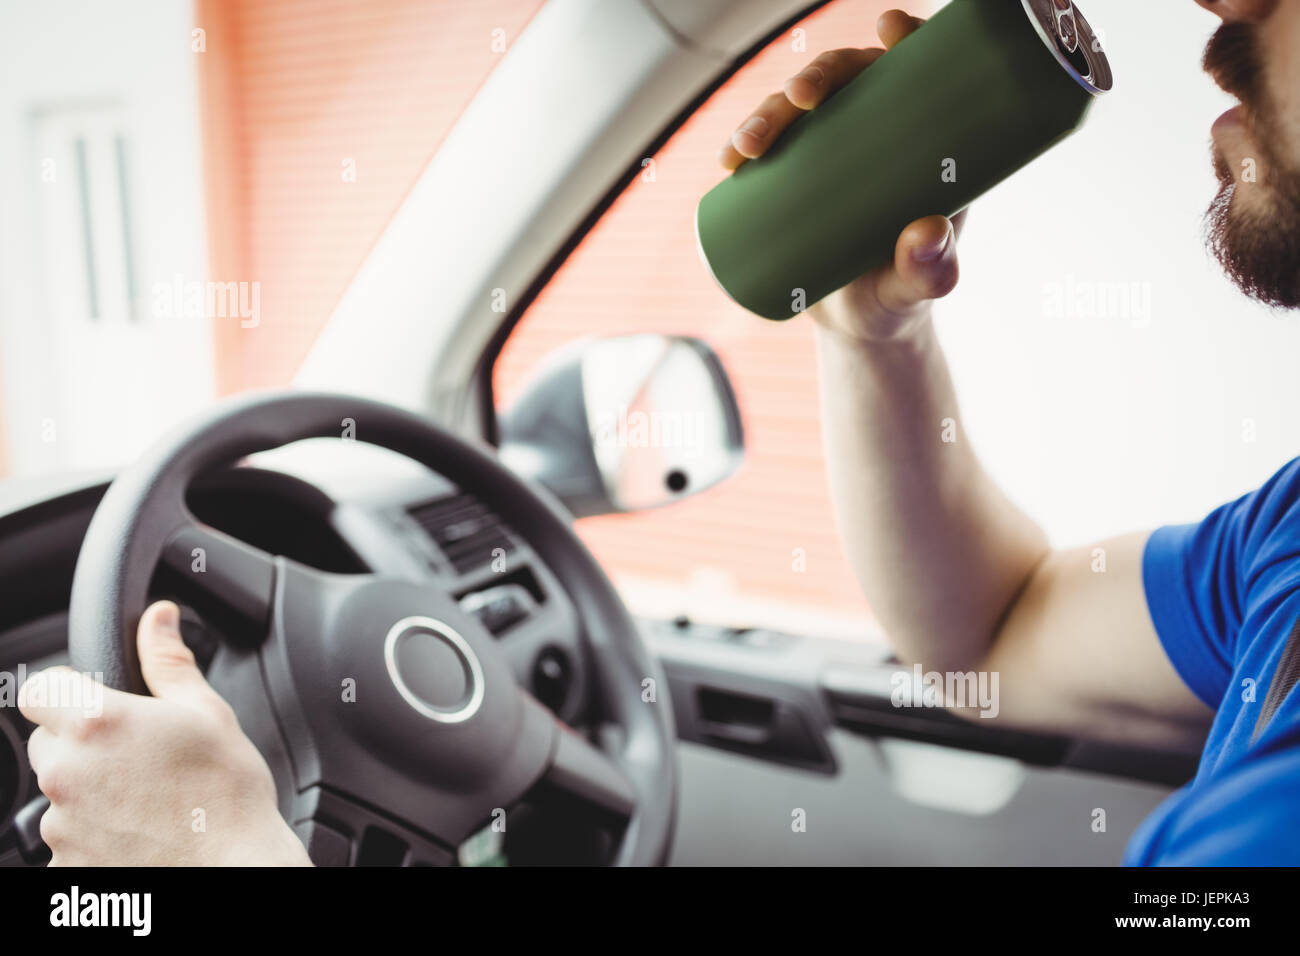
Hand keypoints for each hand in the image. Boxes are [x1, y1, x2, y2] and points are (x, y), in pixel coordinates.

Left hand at [19, 601, 310, 865]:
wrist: (234, 871)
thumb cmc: (227, 795)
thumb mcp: (208, 713)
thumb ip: (169, 661)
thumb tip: (159, 618)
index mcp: (98, 723)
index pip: (38, 689)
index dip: (66, 691)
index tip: (96, 702)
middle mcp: (66, 773)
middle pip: (50, 742)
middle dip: (84, 743)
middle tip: (139, 755)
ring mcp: (61, 824)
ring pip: (60, 792)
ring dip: (90, 790)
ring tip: (148, 799)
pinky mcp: (63, 865)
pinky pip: (69, 836)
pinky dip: (95, 832)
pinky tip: (140, 829)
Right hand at [720, 10, 963, 343]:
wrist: (857, 327)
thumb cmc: (899, 298)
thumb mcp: (918, 287)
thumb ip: (931, 269)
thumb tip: (925, 233)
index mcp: (921, 144)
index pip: (919, 76)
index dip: (906, 41)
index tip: (890, 29)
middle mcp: (876, 136)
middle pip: (849, 80)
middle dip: (817, 74)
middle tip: (797, 98)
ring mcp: (830, 155)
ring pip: (799, 112)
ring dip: (768, 112)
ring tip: (747, 148)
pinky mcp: (794, 177)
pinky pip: (769, 147)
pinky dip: (744, 143)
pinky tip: (730, 158)